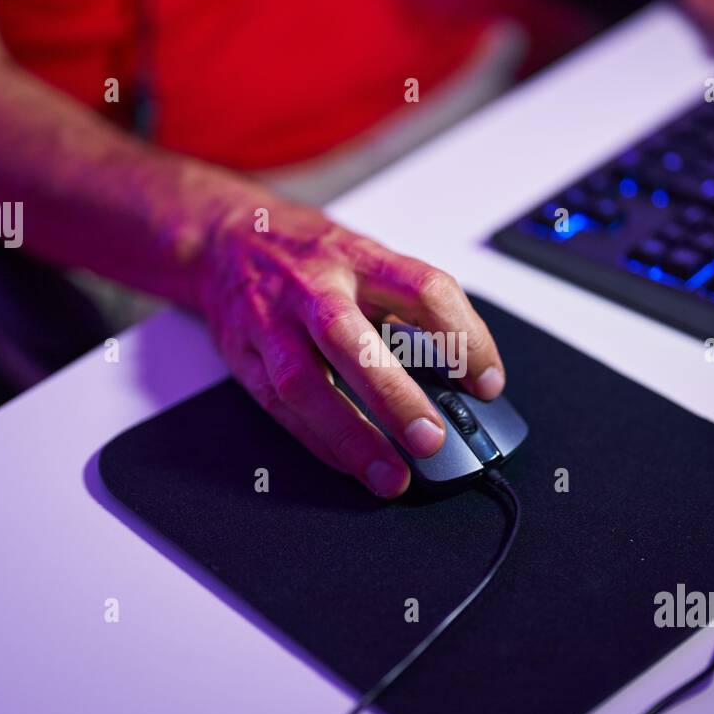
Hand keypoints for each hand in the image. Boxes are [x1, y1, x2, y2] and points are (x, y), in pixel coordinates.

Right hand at [193, 190, 505, 498]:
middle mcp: (313, 286)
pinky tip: (347, 463)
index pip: (423, 289)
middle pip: (350, 339)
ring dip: (349, 435)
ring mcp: (271, 321)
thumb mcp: (366, 258)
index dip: (464, 337)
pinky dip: (317, 440)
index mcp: (358, 257)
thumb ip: (408, 308)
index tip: (487, 383)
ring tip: (390, 475)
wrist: (226, 238)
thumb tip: (461, 372)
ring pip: (303, 382)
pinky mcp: (243, 355)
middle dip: (394, 396)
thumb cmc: (309, 254)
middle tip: (433, 439)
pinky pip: (278, 405)